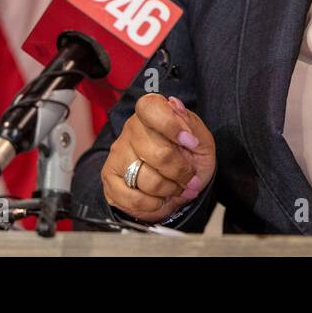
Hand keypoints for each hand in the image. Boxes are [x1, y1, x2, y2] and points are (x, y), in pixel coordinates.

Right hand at [100, 93, 215, 222]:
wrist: (176, 184)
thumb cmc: (189, 158)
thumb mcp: (201, 141)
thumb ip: (191, 125)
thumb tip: (175, 106)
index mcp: (151, 113)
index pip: (150, 108)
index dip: (171, 125)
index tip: (190, 142)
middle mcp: (130, 130)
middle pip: (158, 154)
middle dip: (181, 172)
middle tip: (190, 178)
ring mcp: (118, 155)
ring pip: (147, 180)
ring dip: (170, 190)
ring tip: (177, 189)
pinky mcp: (110, 180)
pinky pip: (133, 199)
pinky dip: (154, 205)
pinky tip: (161, 199)